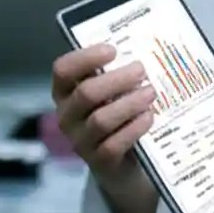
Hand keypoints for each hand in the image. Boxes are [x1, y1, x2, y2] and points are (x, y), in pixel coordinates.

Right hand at [51, 44, 156, 190]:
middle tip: (141, 70)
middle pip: (86, 93)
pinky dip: (134, 128)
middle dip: (116, 79)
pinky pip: (114, 144)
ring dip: (129, 103)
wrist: (122, 163)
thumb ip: (114, 72)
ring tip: (150, 93)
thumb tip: (139, 49)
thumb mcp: (110, 92)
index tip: (113, 50)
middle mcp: (67, 117)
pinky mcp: (99, 162)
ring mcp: (81, 141)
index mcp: (64, 93)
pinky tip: (149, 116)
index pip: (63, 70)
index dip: (85, 58)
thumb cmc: (116, 115)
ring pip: (101, 120)